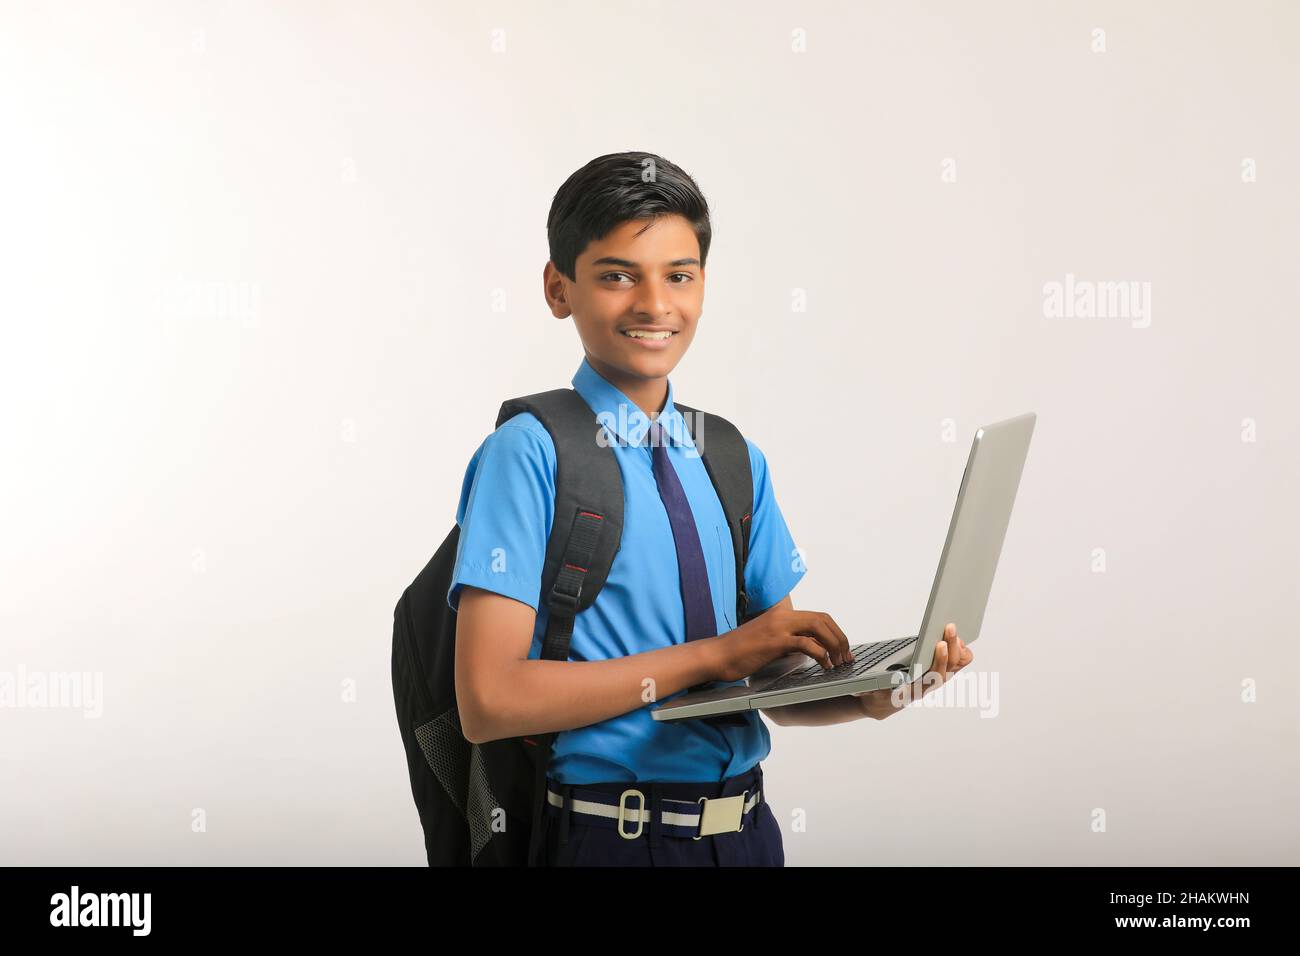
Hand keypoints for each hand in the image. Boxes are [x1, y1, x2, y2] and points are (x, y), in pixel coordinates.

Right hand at [708, 607, 851, 682]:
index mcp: (781, 615)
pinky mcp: (775, 641)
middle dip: (840, 637)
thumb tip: (808, 650)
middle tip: (846, 657)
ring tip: (838, 662)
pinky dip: (821, 654)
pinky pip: (807, 643)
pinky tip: (824, 666)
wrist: (716, 655)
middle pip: (823, 618)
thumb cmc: (738, 652)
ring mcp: (778, 627)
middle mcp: (782, 616)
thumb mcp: (767, 642)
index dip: (835, 632)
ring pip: (818, 627)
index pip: (817, 616)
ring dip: (834, 644)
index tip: (842, 649)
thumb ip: (786, 641)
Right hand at [853, 623, 971, 719]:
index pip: (932, 676)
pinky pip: (957, 664)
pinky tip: (956, 639)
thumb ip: (866, 689)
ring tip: (954, 630)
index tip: (940, 643)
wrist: (882, 703)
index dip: (939, 660)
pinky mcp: (938, 674)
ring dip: (958, 649)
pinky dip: (959, 652)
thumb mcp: (867, 691)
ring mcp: (935, 680)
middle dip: (950, 646)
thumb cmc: (874, 693)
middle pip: (948, 668)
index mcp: (913, 690)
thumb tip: (859, 690)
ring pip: (955, 667)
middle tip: (949, 626)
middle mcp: (927, 687)